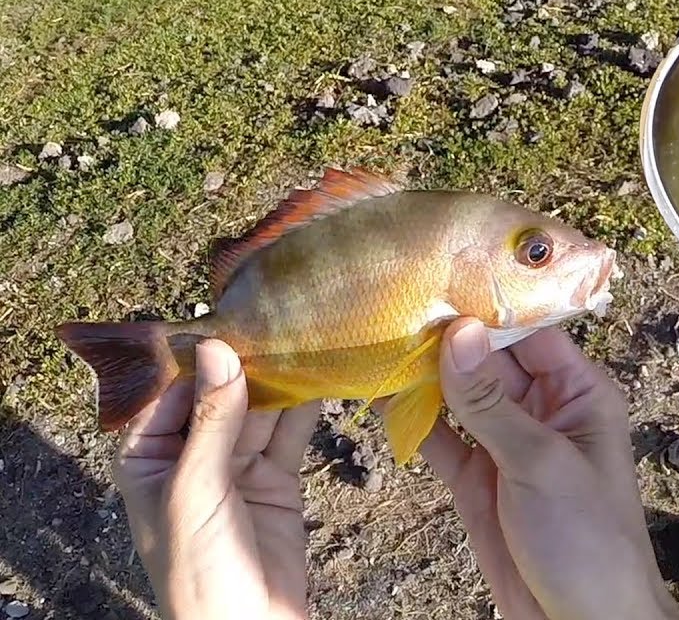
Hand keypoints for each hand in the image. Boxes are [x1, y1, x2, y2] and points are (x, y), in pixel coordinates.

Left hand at [111, 339, 319, 619]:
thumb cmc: (199, 569)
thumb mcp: (196, 488)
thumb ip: (212, 419)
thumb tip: (217, 348)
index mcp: (148, 458)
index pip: (172, 392)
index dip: (199, 356)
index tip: (230, 317)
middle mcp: (190, 456)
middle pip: (220, 395)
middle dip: (246, 362)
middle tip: (279, 317)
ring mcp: (235, 467)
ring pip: (259, 410)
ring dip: (280, 379)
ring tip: (306, 335)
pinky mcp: (275, 480)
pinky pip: (289, 434)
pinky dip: (306, 407)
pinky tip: (322, 374)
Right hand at [392, 318, 678, 619]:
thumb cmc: (589, 541)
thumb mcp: (541, 463)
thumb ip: (492, 402)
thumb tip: (458, 333)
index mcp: (579, 395)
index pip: (531, 334)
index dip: (487, 308)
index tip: (438, 278)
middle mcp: (543, 412)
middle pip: (489, 360)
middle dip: (445, 337)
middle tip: (391, 303)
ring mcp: (507, 446)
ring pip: (460, 397)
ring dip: (422, 376)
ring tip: (374, 338)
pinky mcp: (478, 481)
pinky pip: (442, 440)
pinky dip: (413, 421)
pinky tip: (377, 393)